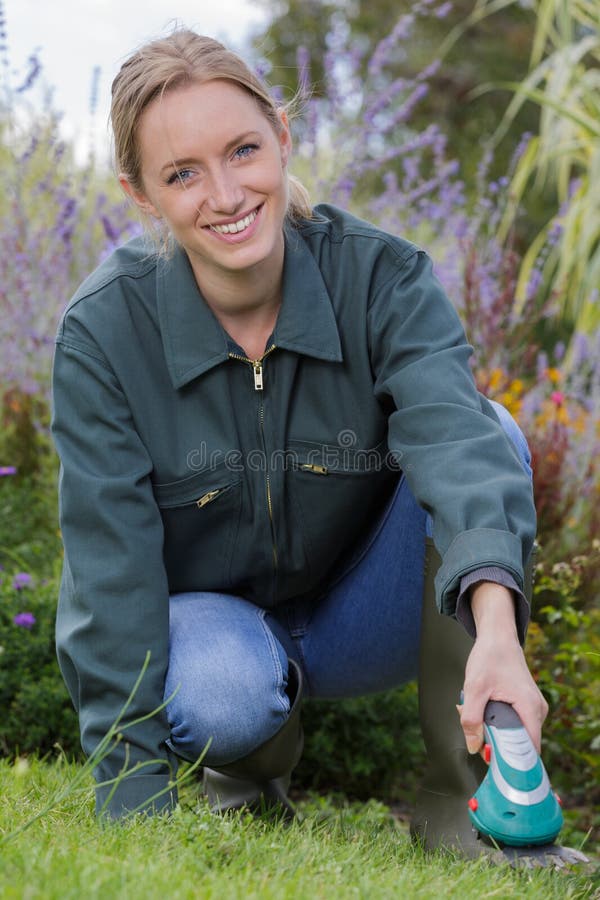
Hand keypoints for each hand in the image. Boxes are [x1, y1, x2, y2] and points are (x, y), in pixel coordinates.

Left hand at [458, 581, 547, 755]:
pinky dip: (495, 720)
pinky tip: (481, 706)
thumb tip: (474, 748)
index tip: (492, 763)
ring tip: (474, 710)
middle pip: (518, 743)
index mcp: (530, 709)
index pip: (528, 750)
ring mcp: (533, 709)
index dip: (511, 761)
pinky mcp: (526, 706)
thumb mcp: (475, 688)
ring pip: (513, 733)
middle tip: (473, 729)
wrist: (498, 637)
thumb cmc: (490, 657)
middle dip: (494, 741)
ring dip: (492, 728)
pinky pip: (512, 723)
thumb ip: (472, 719)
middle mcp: (537, 711)